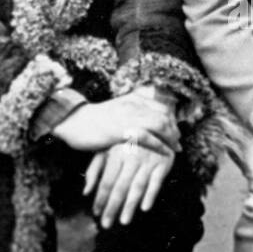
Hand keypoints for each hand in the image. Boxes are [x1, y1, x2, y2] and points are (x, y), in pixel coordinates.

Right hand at [51, 94, 178, 155]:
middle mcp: (133, 104)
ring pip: (160, 124)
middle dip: (175, 128)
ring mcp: (128, 116)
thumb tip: (149, 117)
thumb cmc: (94, 119)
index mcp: (133, 98)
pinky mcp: (122, 131)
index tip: (176, 129)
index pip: (161, 105)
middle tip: (178, 141)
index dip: (172, 118)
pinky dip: (160, 145)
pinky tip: (166, 153)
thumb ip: (133, 110)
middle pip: (165, 114)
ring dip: (171, 137)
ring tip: (175, 148)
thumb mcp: (117, 109)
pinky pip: (148, 137)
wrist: (74, 121)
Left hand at [84, 143, 173, 228]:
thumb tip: (86, 192)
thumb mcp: (107, 149)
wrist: (155, 124)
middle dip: (112, 207)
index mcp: (116, 153)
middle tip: (106, 225)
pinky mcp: (164, 163)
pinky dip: (151, 194)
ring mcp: (148, 160)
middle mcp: (132, 157)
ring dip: (130, 205)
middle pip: (120, 187)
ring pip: (137, 186)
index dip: (100, 198)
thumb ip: (95, 170)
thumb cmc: (126, 141)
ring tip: (124, 221)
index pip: (106, 181)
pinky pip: (157, 182)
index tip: (96, 213)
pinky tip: (145, 208)